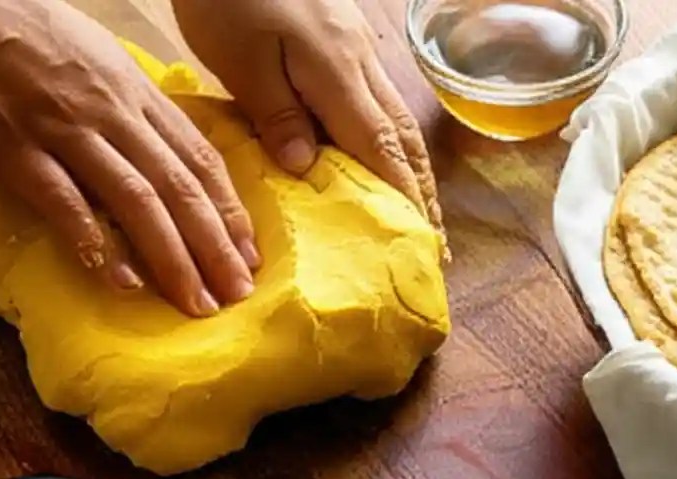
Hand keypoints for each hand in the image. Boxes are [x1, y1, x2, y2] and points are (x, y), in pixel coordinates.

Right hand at [0, 0, 259, 315]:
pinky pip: (65, 202)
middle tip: (237, 295)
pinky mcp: (15, 148)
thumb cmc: (16, 26)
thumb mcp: (95, 55)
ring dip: (172, 257)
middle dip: (215, 247)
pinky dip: (97, 243)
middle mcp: (111, 113)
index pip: (199, 158)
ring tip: (195, 302)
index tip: (249, 254)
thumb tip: (160, 144)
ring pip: (136, 200)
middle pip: (179, 187)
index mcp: (133, 92)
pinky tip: (121, 281)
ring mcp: (65, 130)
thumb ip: (130, 102)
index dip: (229, 210)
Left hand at [174, 0, 442, 229]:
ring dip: (413, 165)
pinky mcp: (344, 39)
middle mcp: (359, 64)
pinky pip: (380, 99)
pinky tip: (383, 154)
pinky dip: (391, 137)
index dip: (403, 197)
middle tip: (437, 240)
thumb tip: (307, 168)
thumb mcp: (240, 58)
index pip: (380, 148)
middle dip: (422, 190)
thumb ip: (275, 113)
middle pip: (402, 136)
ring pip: (397, 117)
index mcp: (336, 74)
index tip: (423, 240)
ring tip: (420, 206)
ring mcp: (356, 48)